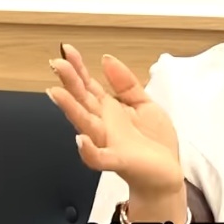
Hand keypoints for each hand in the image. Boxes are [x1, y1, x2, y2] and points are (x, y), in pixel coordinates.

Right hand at [46, 44, 182, 199]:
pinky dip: (88, 150)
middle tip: (56, 63)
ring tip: (56, 93)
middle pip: (82, 100)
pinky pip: (98, 157)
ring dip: (70, 109)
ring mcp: (108, 143)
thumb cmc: (154, 142)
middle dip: (69, 82)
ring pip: (85, 124)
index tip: (67, 49)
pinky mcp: (119, 160)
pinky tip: (81, 139)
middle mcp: (103, 125)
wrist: (166, 174)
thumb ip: (126, 83)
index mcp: (109, 110)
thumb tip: (106, 59)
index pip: (88, 85)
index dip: (78, 68)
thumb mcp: (144, 103)